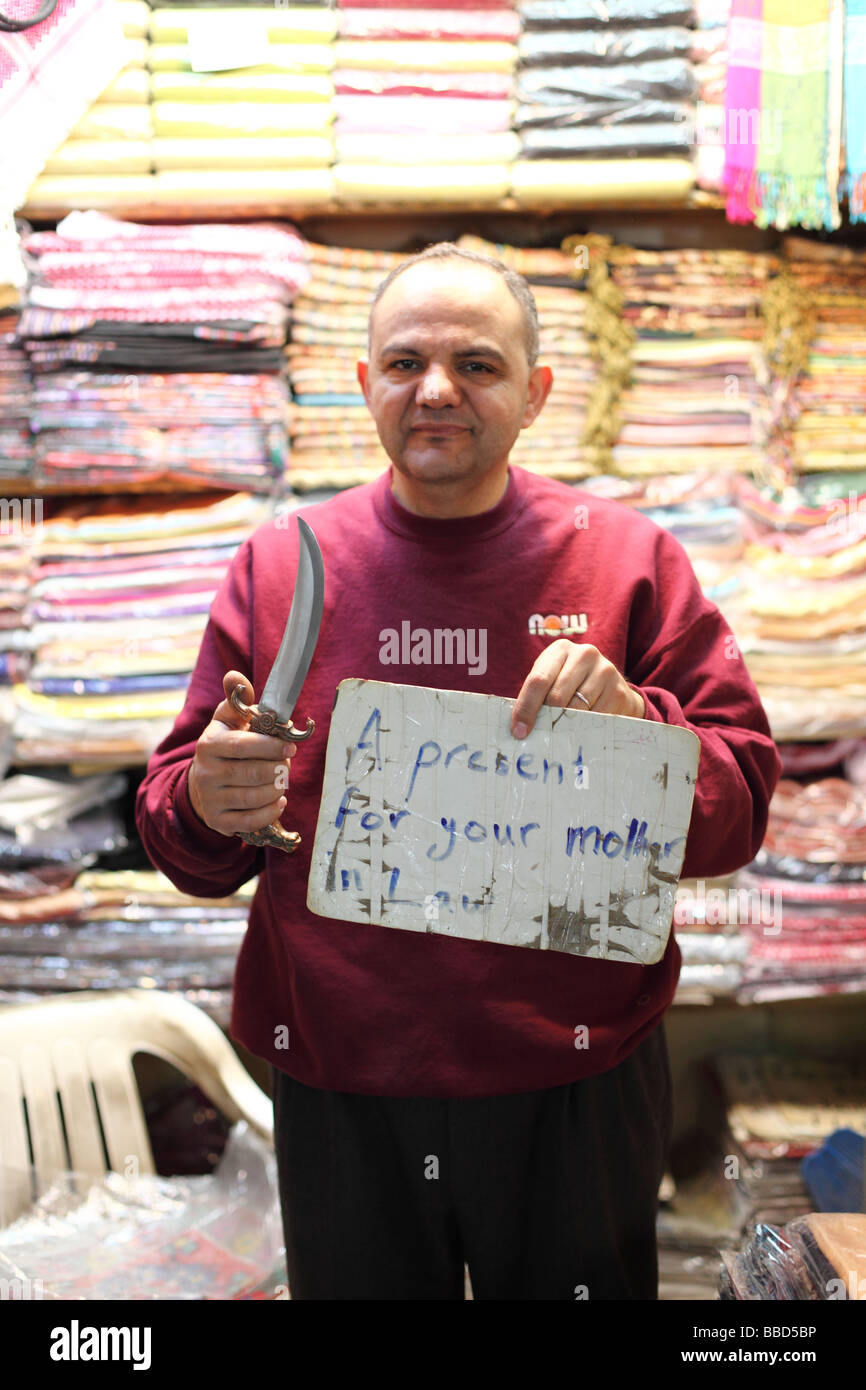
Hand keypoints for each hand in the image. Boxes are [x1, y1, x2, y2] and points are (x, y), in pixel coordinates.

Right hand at [187, 670, 298, 836]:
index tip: (291, 748)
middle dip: (278, 769)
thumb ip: (236, 701)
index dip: (271, 747)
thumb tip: (235, 676)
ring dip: (277, 789)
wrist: (201, 785)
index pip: (243, 745)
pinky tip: (279, 802)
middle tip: (288, 766)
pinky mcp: (218, 821)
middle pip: (252, 773)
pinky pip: (250, 821)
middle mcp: (206, 773)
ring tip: (283, 781)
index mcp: (209, 745)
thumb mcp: (226, 722)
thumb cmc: (223, 748)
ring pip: (253, 797)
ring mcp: (211, 799)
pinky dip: (270, 812)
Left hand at [510, 640, 644, 738]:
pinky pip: (595, 718)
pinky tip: (583, 728)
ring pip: (575, 709)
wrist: (613, 687)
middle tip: (542, 735)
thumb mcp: (553, 681)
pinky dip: (585, 728)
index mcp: (560, 650)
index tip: (518, 731)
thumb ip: (537, 696)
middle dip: (545, 719)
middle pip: (556, 697)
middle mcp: (584, 654)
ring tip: (563, 730)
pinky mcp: (618, 691)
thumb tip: (519, 728)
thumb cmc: (573, 685)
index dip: (526, 708)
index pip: (538, 680)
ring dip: (565, 725)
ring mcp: (604, 671)